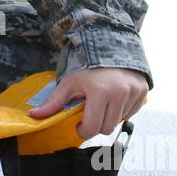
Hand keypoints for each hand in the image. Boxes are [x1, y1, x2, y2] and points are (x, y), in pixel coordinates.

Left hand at [28, 67, 148, 139]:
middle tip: (90, 113)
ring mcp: (134, 93)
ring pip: (119, 121)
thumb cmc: (87, 65)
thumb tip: (34, 116)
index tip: (79, 125)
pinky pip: (131, 112)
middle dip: (96, 124)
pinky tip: (114, 99)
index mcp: (100, 92)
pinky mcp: (142, 91)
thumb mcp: (69, 82)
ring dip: (109, 117)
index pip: (93, 127)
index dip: (83, 130)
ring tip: (101, 103)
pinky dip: (122, 110)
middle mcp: (120, 93)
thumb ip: (54, 102)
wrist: (110, 45)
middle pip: (107, 127)